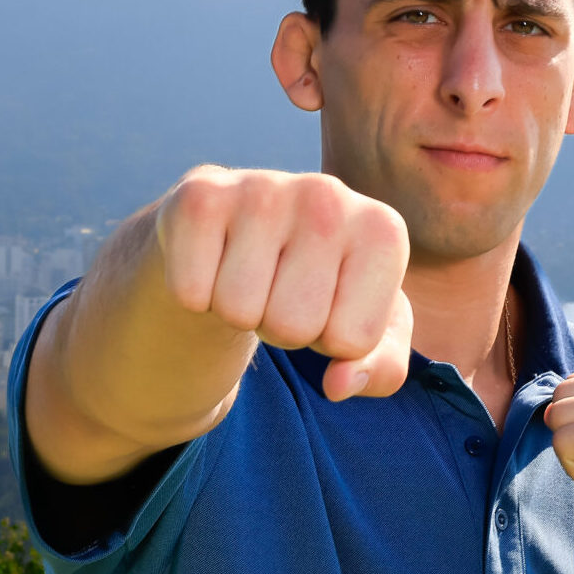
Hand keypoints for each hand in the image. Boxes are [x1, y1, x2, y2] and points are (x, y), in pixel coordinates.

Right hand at [154, 166, 413, 401]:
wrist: (244, 228)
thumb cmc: (319, 284)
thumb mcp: (365, 328)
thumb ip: (380, 368)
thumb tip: (339, 384)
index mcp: (383, 231)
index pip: (351, 341)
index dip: (330, 340)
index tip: (326, 304)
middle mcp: (330, 196)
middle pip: (293, 326)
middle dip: (282, 328)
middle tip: (280, 290)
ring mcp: (263, 189)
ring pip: (238, 311)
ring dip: (239, 311)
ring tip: (252, 274)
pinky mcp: (201, 196)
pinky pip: (190, 292)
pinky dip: (196, 294)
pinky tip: (215, 260)